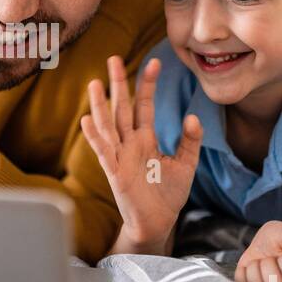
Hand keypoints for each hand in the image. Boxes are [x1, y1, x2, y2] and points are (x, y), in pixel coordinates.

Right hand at [80, 56, 202, 253]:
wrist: (158, 223)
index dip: (148, 84)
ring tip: (95, 83)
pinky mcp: (115, 173)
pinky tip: (88, 121)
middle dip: (118, 84)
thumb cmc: (167, 195)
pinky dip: (96, 137)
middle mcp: (129, 144)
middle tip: (114, 58)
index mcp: (145, 139)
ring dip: (101, 105)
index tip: (155, 62)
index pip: (144, 105)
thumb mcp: (185, 164)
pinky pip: (104, 152)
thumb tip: (193, 116)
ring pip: (108, 126)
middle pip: (122, 108)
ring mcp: (120, 158)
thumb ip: (189, 140)